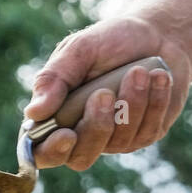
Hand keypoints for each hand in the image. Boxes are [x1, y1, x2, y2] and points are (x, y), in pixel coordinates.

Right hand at [24, 15, 191, 170]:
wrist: (158, 34)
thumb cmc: (110, 41)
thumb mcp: (78, 50)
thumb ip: (54, 79)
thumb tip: (33, 113)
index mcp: (56, 115)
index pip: (43, 153)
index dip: (52, 152)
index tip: (66, 133)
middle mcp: (83, 133)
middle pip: (81, 158)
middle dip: (96, 126)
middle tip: (105, 93)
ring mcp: (115, 138)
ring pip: (119, 141)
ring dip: (131, 103)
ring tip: (139, 71)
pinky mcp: (145, 133)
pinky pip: (147, 130)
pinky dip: (154, 101)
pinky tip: (157, 77)